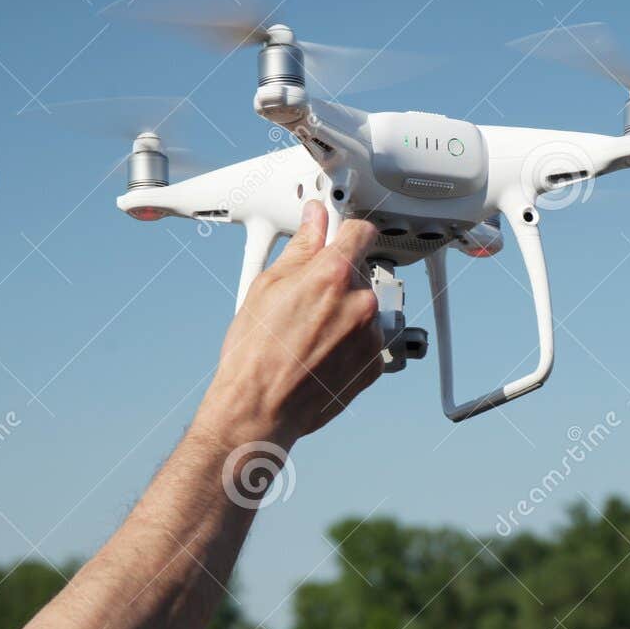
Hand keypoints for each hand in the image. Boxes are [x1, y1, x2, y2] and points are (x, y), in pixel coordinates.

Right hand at [197, 202, 383, 449]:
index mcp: (334, 275)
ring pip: (363, 307)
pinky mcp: (374, 364)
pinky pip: (367, 338)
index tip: (340, 235)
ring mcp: (371, 336)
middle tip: (305, 300)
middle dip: (336, 279)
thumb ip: (301, 248)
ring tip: (309, 333)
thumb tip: (314, 221)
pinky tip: (320, 352)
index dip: (347, 231)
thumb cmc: (255, 353)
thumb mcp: (267, 286)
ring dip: (344, 312)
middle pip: (359, 273)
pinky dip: (350, 340)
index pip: (360, 232)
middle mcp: (361, 303)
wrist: (260, 408)